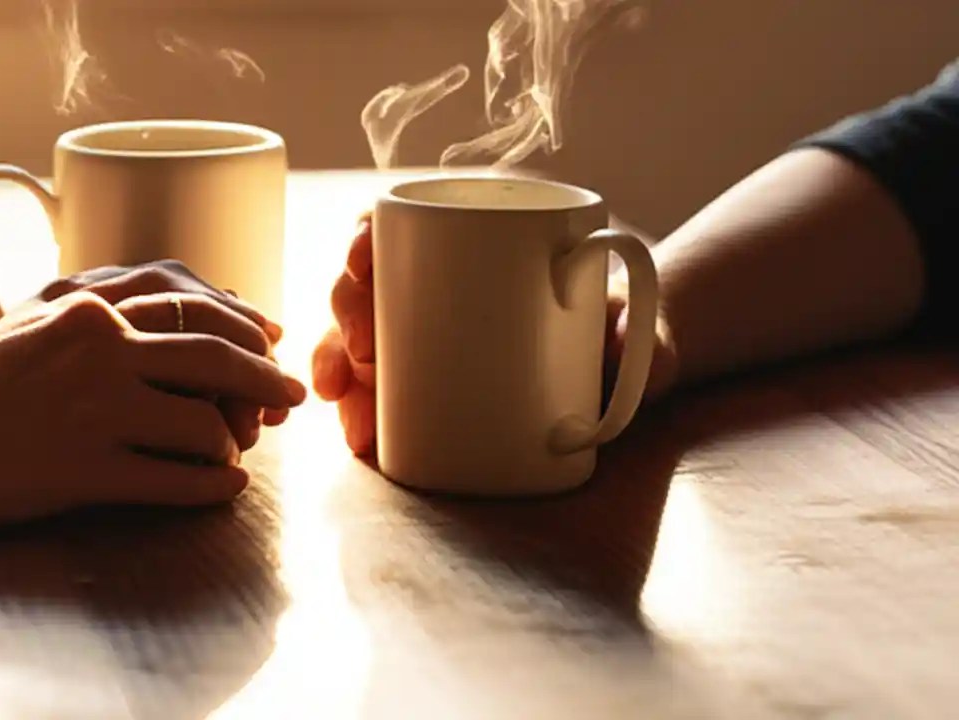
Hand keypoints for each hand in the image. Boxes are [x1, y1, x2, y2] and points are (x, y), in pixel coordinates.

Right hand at [0, 291, 306, 518]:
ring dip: (231, 442)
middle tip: (292, 396)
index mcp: (87, 305)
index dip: (246, 323)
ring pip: (203, 422)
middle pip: (216, 356)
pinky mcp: (81, 471)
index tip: (272, 340)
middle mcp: (96, 347)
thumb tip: (178, 311)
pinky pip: (175, 481)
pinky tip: (226, 488)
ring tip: (234, 452)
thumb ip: (100, 306)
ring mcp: (91, 410)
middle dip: (266, 379)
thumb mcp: (33, 320)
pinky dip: (212, 487)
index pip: (194, 304)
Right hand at [311, 213, 678, 456]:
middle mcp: (434, 288)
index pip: (398, 223)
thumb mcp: (640, 328)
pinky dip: (357, 410)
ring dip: (337, 369)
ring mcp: (422, 337)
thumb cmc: (625, 333)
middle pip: (365, 283)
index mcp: (471, 247)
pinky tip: (356, 431)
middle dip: (345, 313)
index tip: (362, 262)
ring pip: (355, 339)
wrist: (627, 375)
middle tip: (363, 352)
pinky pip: (371, 390)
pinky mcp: (421, 386)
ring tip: (350, 410)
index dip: (364, 236)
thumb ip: (644, 335)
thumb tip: (622, 338)